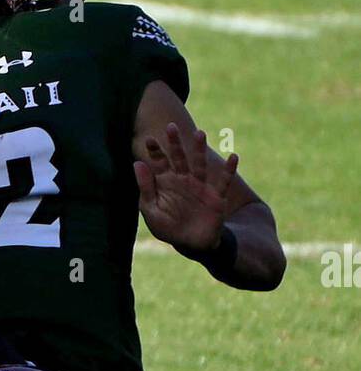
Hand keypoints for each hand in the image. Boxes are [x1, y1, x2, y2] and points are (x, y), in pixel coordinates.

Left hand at [134, 124, 238, 250]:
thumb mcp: (152, 210)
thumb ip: (146, 188)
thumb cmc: (168, 228)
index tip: (149, 139)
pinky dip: (229, 170)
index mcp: (166, 183)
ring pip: (199, 164)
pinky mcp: (215, 196)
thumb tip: (137, 163)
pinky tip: (234, 157)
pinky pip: (223, 181)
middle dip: (175, 143)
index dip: (154, 151)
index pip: (159, 163)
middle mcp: (183, 180)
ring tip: (199, 133)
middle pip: (178, 158)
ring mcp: (200, 186)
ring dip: (200, 150)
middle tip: (171, 126)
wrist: (192, 244)